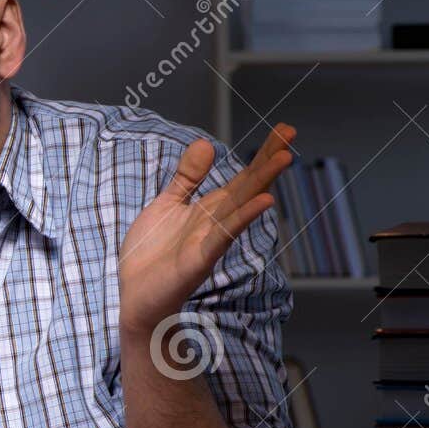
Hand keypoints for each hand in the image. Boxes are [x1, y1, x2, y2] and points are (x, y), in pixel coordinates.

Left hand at [117, 123, 294, 335]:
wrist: (137, 298)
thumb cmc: (153, 255)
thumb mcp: (168, 205)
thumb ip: (187, 177)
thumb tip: (205, 142)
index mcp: (209, 209)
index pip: (242, 176)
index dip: (262, 153)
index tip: (284, 129)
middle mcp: (216, 222)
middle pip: (247, 185)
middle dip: (267, 159)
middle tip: (291, 131)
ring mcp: (210, 241)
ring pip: (240, 206)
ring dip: (261, 182)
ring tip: (283, 158)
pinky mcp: (199, 259)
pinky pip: (223, 235)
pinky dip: (242, 218)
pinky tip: (263, 202)